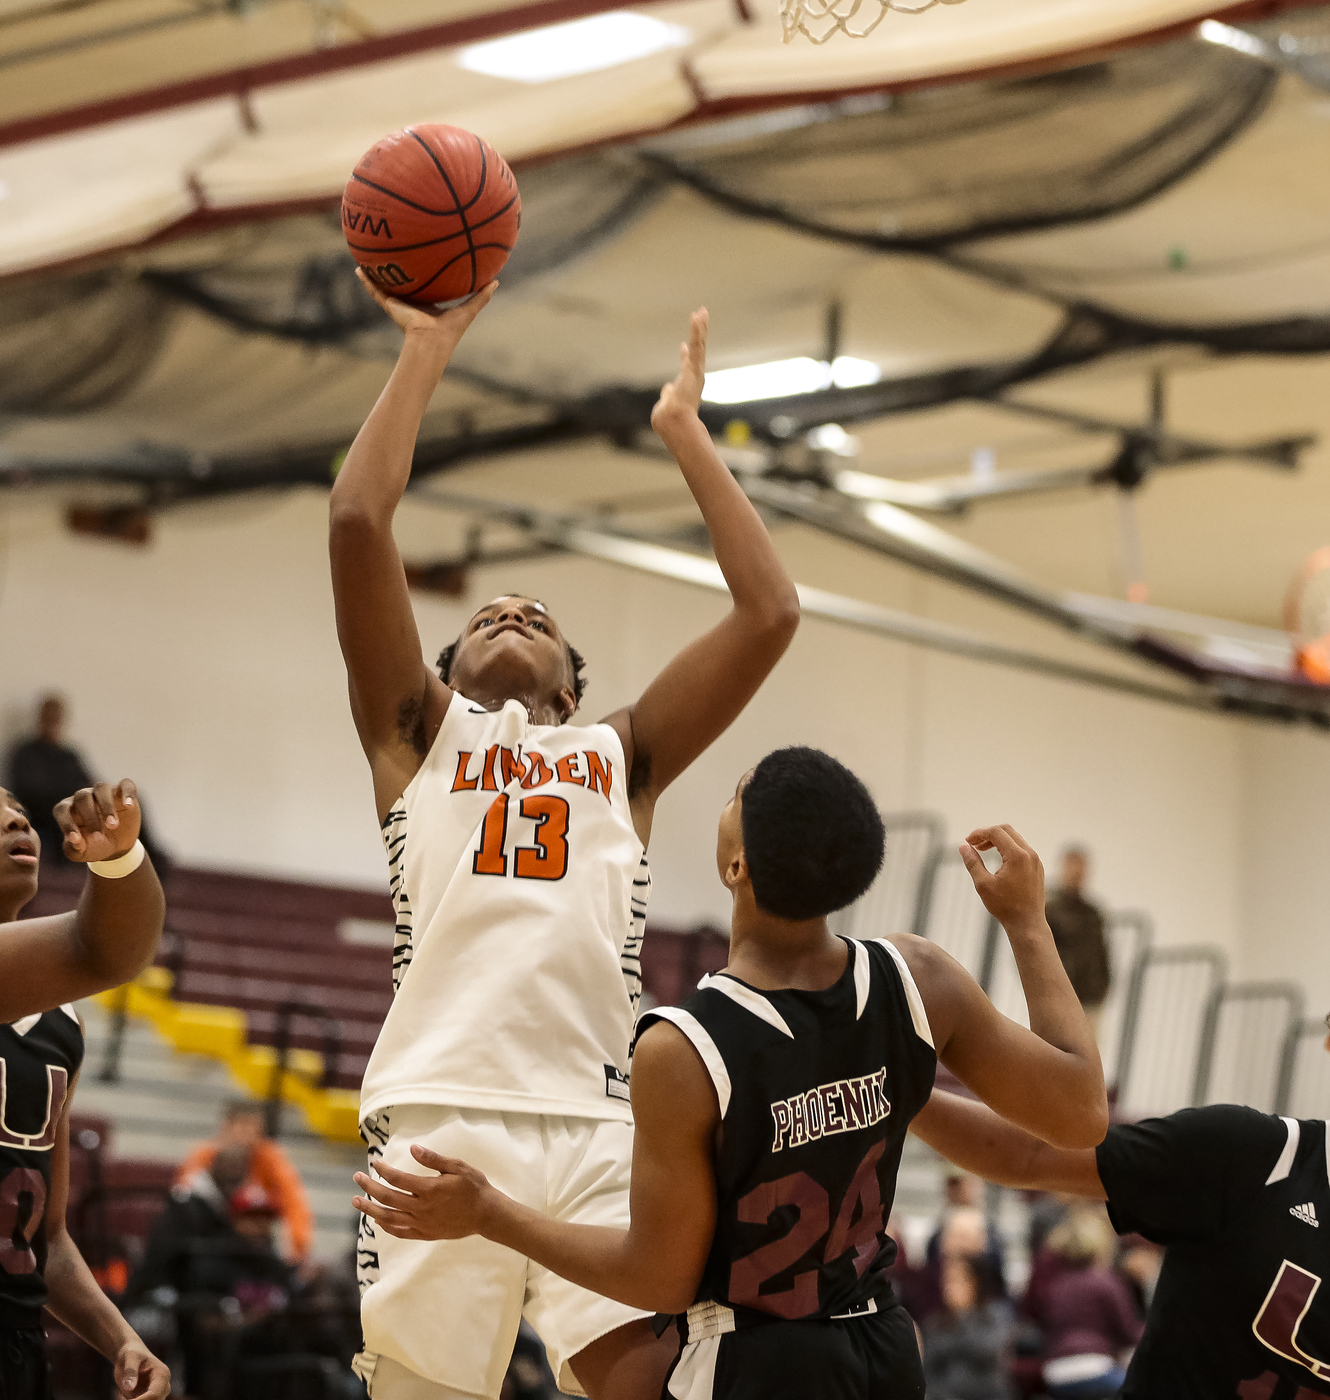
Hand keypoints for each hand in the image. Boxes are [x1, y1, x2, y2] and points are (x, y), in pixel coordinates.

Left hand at [55, 780, 140, 863]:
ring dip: (107, 806)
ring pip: (101, 788)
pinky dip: (128, 793)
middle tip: (99, 835)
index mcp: (69, 810)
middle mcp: (84, 797)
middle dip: (90, 816)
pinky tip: (129, 806)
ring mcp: (104, 793)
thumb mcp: (82, 853)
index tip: (76, 840)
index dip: (67, 824)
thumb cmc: (94, 847)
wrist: (117, 846)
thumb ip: (75, 848)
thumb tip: (76, 841)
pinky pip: (126, 785)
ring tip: (113, 825)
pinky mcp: (123, 792)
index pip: (62, 810)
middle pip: (82, 797)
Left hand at [114, 1341, 169, 1399]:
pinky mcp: (147, 1399)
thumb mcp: (130, 1358)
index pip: (155, 1394)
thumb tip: (129, 1387)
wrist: (130, 1356)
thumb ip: (130, 1371)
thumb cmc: (131, 1354)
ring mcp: (156, 1393)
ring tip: (123, 1396)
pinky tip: (122, 1398)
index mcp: (162, 1374)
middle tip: (123, 1398)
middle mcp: (163, 1386)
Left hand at [353, 1147, 493, 1240]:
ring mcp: (422, 1223)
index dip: (384, 1170)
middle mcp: (422, 1208)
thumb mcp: (457, 1167)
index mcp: (429, 1189)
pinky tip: (377, 1220)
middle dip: (369, 1187)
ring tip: (356, 1202)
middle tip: (357, 1178)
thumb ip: (433, 1159)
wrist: (486, 1214)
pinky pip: (400, 1232)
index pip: (398, 1179)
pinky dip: (386, 1226)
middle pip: (388, 1198)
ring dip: (370, 1209)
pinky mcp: (425, 1234)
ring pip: (389, 1218)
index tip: (375, 1162)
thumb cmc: (473, 1186)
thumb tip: (414, 1148)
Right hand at [356, 268, 496, 345]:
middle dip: (399, 272)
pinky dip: (367, 281)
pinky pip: (375, 291)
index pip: (426, 288)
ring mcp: (400, 305)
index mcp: (429, 307)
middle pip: (404, 285)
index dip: (425, 276)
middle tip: (395, 254)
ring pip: (386, 286)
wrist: (432, 341)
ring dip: (378, 273)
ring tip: (369, 257)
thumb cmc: (450, 330)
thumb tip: (496, 281)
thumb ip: (481, 296)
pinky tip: (359, 268)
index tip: (423, 263)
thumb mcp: (468, 309)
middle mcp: (413, 305)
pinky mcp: (390, 305)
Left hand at [651, 308, 707, 435]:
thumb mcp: (665, 405)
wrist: (675, 425)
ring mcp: (695, 372)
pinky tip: (697, 316)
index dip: (685, 356)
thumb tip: (666, 389)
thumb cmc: (669, 421)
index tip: (683, 346)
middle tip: (701, 318)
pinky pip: (697, 344)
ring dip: (701, 328)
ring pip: (699, 345)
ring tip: (702, 311)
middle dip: (699, 334)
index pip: (686, 366)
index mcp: (686, 384)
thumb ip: (667, 395)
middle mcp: (693, 377)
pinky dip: (697, 330)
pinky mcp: (694, 367)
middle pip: (697, 351)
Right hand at [959, 824, 1045, 932]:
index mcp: (1017, 856)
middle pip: (1006, 830)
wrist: (1028, 924)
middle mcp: (1030, 854)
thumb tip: (963, 847)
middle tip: (973, 844)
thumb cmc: (1005, 906)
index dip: (979, 833)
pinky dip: (1008, 848)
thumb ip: (972, 863)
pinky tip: (997, 859)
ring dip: (998, 840)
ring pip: (1015, 838)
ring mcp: (1035, 860)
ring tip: (982, 850)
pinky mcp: (1037, 867)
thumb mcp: (983, 884)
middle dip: (988, 833)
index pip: (996, 832)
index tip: (967, 842)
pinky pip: (1022, 849)